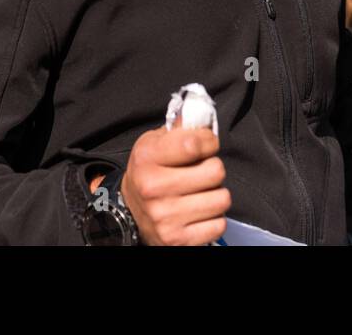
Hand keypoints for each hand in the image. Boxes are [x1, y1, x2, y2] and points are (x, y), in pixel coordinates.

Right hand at [115, 126, 228, 245]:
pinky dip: (214, 219)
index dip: (209, 141)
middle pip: (215, 171)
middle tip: (201, 172)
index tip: (207, 145)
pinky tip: (198, 212)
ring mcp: (165, 217)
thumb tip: (203, 111)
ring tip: (200, 192)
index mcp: (147, 158)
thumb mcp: (154, 142)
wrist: (130, 213)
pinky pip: (219, 225)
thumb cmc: (149, 171)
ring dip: (216, 195)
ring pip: (222, 199)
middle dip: (213, 169)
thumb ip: (179, 126)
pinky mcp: (177, 240)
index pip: (195, 143)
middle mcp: (153, 188)